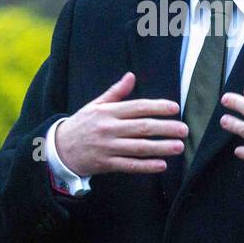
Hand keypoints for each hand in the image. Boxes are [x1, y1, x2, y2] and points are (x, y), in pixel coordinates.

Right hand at [55, 72, 186, 175]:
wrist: (59, 149)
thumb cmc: (82, 124)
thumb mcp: (95, 105)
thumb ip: (116, 92)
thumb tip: (131, 76)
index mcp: (108, 111)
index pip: (137, 107)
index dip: (157, 107)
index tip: (175, 108)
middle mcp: (109, 128)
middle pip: (142, 127)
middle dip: (166, 128)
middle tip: (185, 130)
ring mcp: (107, 147)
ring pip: (138, 147)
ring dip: (161, 147)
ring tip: (179, 147)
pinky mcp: (106, 164)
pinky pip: (129, 165)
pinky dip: (146, 166)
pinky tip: (161, 165)